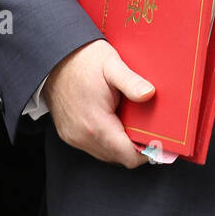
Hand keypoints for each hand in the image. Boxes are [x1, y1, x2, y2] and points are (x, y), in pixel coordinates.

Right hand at [43, 37, 155, 167]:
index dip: (147, 152)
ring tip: (132, 124)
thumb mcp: (112, 64)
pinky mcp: (68, 134)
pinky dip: (107, 141)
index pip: (127, 156)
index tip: (160, 142)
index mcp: (96, 124)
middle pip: (118, 158)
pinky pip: (93, 147)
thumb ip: (131, 82)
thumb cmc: (83, 59)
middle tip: (150, 130)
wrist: (53, 57)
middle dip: (136, 148)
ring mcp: (73, 137)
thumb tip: (150, 94)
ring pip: (106, 154)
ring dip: (121, 145)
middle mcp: (82, 136)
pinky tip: (115, 122)